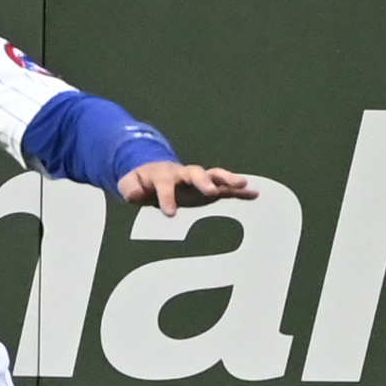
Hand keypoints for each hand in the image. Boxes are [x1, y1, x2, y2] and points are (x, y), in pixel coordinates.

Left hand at [116, 162, 255, 217]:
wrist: (153, 172)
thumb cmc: (143, 182)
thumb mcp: (130, 185)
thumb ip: (131, 190)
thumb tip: (137, 195)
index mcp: (162, 175)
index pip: (165, 185)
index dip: (167, 197)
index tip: (170, 213)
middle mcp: (183, 174)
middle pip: (195, 173)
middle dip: (203, 181)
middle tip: (211, 191)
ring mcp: (198, 179)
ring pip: (214, 175)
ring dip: (228, 179)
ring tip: (244, 184)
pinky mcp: (209, 186)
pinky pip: (226, 187)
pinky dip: (239, 190)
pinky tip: (255, 194)